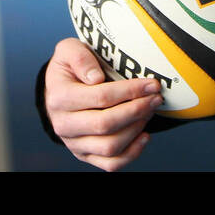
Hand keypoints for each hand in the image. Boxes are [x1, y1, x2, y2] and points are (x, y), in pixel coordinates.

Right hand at [44, 37, 163, 170]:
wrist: (58, 90)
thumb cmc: (70, 67)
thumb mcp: (68, 50)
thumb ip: (80, 57)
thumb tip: (96, 78)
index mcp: (60, 97)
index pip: (101, 97)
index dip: (130, 91)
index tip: (152, 85)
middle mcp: (63, 124)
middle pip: (106, 124)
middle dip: (137, 110)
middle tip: (155, 99)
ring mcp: (74, 142)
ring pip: (110, 146)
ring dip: (136, 129)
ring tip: (149, 112)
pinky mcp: (84, 154)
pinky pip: (110, 164)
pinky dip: (132, 153)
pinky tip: (144, 135)